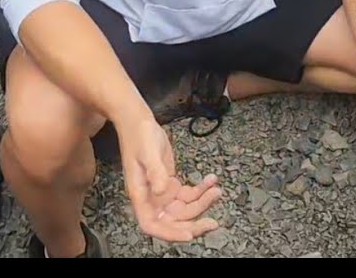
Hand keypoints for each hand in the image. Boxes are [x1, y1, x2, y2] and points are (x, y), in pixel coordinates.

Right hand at [118, 117, 221, 242]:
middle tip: (213, 222)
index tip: (189, 235)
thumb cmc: (138, 135)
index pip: (152, 224)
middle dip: (193, 223)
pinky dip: (202, 190)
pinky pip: (189, 194)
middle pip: (172, 222)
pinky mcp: (171, 183)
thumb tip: (162, 192)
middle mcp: (151, 198)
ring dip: (202, 203)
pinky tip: (211, 179)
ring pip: (185, 209)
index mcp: (141, 195)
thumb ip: (156, 172)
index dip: (169, 234)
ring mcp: (162, 192)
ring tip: (216, 190)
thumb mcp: (148, 152)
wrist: (139, 121)